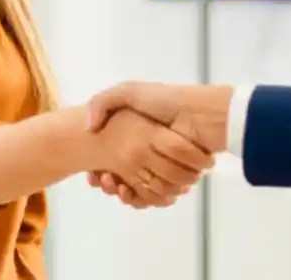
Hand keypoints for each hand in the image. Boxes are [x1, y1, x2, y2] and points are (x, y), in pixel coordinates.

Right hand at [87, 82, 233, 207]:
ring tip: (110, 183)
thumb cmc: (166, 100)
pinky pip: (151, 196)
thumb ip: (103, 102)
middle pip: (119, 175)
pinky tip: (125, 190)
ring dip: (119, 190)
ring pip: (133, 189)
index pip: (110, 157)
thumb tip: (89, 128)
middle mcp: (148, 152)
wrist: (201, 114)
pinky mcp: (173, 179)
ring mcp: (161, 167)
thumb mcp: (129, 92)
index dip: (97, 166)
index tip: (91, 170)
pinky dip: (138, 198)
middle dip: (106, 181)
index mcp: (138, 136)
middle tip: (98, 179)